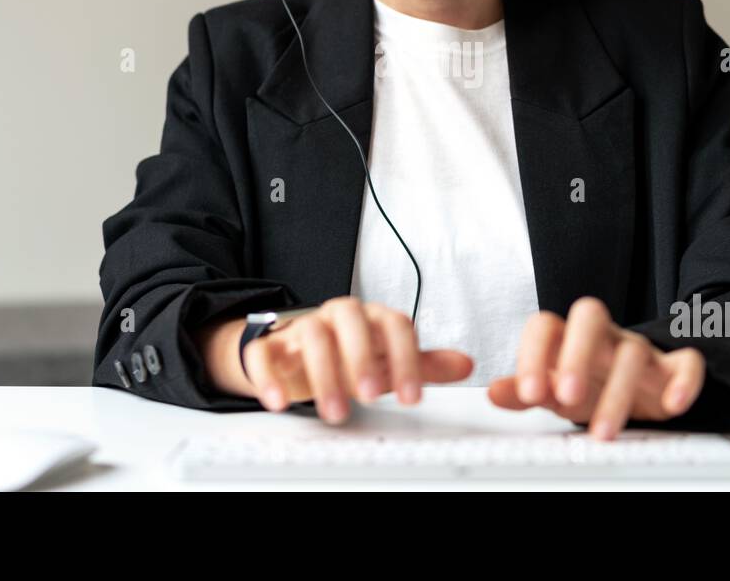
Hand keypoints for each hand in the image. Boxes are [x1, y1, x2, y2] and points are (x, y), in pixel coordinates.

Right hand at [242, 296, 472, 423]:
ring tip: (334, 411)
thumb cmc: (344, 353)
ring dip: (323, 373)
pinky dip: (269, 376)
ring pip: (311, 335)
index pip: (394, 324)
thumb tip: (466, 364)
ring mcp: (300, 328)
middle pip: (350, 320)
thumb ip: (422, 363)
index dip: (407, 359)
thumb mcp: (384, 360)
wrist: (289, 350)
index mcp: (369, 318)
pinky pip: (263, 353)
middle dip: (362, 358)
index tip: (414, 398)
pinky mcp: (267, 345)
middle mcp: (336, 317)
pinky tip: (279, 402)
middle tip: (372, 396)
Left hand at [487, 296, 705, 440]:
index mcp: (566, 337)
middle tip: (565, 396)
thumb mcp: (551, 391)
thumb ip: (523, 390)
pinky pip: (686, 361)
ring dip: (618, 392)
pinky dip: (683, 382)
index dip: (534, 354)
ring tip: (602, 433)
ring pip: (633, 351)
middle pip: (590, 316)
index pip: (545, 324)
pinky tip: (672, 406)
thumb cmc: (586, 385)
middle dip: (576, 354)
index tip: (529, 393)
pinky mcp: (673, 367)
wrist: (636, 389)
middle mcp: (602, 336)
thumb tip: (493, 391)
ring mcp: (639, 348)